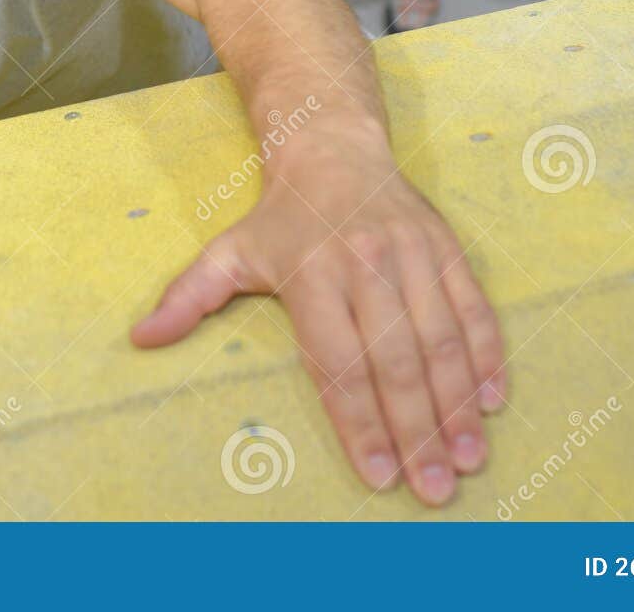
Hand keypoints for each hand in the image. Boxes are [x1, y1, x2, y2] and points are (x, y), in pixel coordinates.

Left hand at [131, 163, 505, 505]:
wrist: (332, 145)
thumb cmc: (279, 217)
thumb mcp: (229, 251)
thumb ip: (188, 299)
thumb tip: (140, 339)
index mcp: (309, 273)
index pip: (337, 360)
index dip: (359, 421)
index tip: (377, 476)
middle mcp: (363, 263)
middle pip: (394, 358)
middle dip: (417, 429)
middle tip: (435, 489)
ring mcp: (410, 253)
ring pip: (440, 338)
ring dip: (458, 402)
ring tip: (468, 459)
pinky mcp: (445, 246)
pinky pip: (472, 306)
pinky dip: (487, 354)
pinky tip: (493, 402)